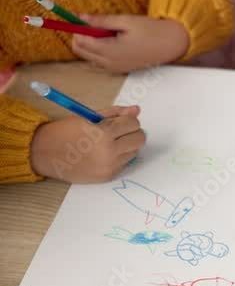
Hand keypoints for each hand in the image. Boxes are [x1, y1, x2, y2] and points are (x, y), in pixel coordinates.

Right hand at [30, 106, 145, 182]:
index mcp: (104, 134)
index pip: (133, 123)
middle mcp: (110, 152)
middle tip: (118, 130)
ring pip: (134, 152)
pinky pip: (124, 163)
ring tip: (108, 141)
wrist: (43, 153)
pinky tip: (104, 152)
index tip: (118, 120)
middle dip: (132, 132)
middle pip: (140, 139)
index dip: (127, 119)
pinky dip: (119, 156)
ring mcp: (109, 166)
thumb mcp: (88, 117)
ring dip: (127, 144)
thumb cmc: (65, 131)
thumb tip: (136, 110)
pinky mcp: (108, 176)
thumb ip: (114, 113)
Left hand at [72, 15, 189, 72]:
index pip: (80, 41)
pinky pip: (99, 61)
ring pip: (87, 57)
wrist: (170, 44)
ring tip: (106, 34)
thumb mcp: (125, 21)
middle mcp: (109, 63)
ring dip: (90, 44)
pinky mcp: (119, 69)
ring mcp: (114, 68)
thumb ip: (101, 21)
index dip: (78, 28)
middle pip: (80, 51)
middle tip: (95, 25)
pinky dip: (98, 51)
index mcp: (110, 51)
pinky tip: (111, 42)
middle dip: (82, 37)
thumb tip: (81, 18)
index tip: (83, 19)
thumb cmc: (150, 31)